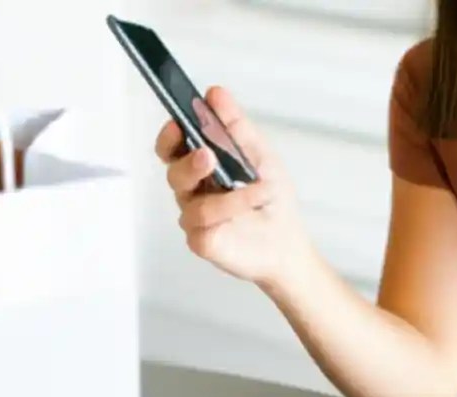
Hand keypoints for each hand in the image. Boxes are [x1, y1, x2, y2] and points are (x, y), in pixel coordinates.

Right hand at [154, 86, 310, 287]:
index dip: (169, 137)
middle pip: (173, 173)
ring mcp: (194, 218)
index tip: (178, 123)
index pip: (171, 148)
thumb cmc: (271, 201)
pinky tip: (253, 202)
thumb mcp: (259, 154)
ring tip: (259, 189)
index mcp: (200, 167)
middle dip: (188, 162)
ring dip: (228, 192)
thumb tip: (214, 94)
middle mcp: (192, 192)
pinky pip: (204, 223)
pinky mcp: (201, 241)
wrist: (287, 242)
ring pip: (192, 201)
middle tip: (207, 156)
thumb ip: (235, 126)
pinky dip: (232, 208)